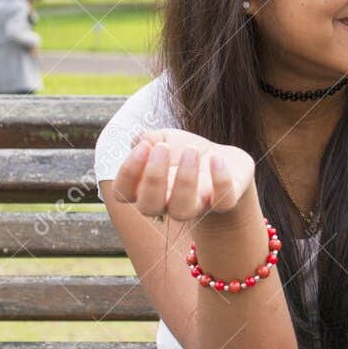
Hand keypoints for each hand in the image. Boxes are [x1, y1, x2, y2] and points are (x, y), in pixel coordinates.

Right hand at [110, 127, 255, 221]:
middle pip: (149, 207)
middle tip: (163, 148)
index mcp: (146, 188)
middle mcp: (167, 203)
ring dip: (185, 180)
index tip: (143, 146)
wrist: (223, 160)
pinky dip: (220, 181)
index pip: (123, 192)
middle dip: (153, 178)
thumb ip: (149, 138)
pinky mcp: (224, 201)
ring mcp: (196, 206)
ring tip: (190, 150)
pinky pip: (222, 203)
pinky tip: (217, 158)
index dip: (128, 172)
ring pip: (182, 210)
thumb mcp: (165, 138)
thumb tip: (140, 139)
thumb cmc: (185, 153)